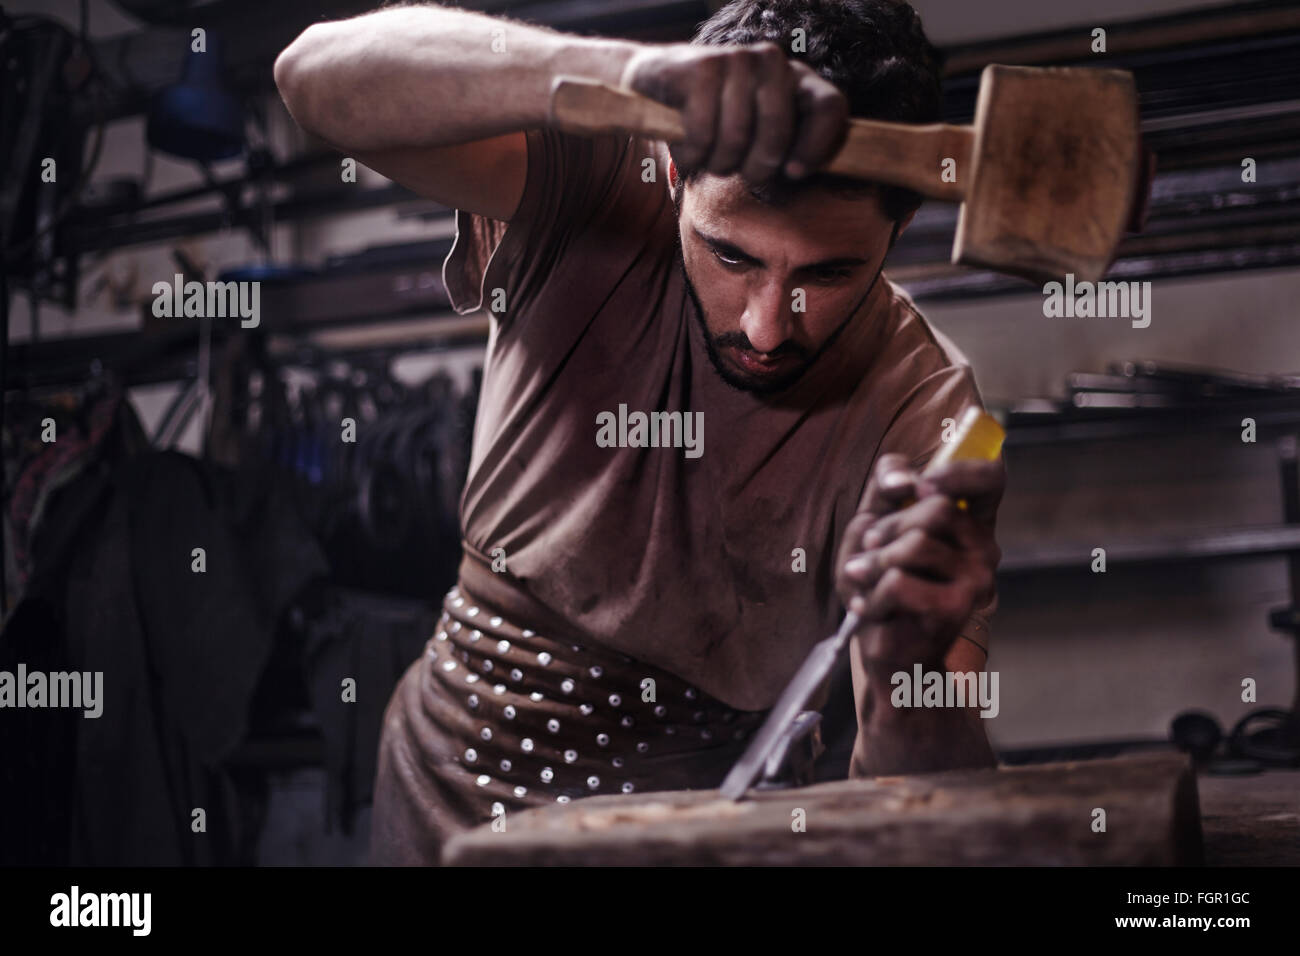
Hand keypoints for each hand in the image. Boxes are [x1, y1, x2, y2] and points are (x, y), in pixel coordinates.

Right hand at [618, 41, 848, 182]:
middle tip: (735, 169)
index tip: (792, 173)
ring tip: (707, 156)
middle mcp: (772, 61)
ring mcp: (737, 59)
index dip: (816, 147)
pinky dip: (691, 154)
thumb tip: (799, 173)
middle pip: (778, 133)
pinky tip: (685, 146)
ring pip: (736, 138)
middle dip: (755, 167)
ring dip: (716, 163)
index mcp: (796, 78)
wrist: (655, 80)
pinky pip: (703, 133)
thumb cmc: (715, 117)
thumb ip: (786, 146)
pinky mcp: (702, 67)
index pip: (830, 106)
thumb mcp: (757, 131)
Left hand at [835, 452, 1004, 674]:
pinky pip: (900, 583)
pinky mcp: (956, 609)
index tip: (917, 485)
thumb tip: (903, 479)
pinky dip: (872, 596)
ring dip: (874, 563)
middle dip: (887, 526)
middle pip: (937, 507)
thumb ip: (885, 490)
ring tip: (864, 581)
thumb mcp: (873, 526)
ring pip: (916, 544)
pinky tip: (870, 610)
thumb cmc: (880, 584)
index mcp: (970, 523)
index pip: (991, 478)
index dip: (958, 471)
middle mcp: (984, 547)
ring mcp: (977, 579)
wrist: (887, 652)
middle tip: (869, 551)